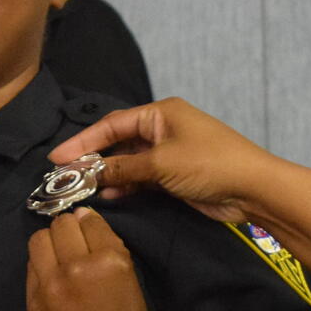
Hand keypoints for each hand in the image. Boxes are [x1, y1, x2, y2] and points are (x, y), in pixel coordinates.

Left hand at [26, 208, 158, 310]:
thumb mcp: (131, 284)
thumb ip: (110, 251)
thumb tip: (87, 221)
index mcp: (109, 262)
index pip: (90, 221)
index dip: (91, 224)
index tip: (91, 231)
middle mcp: (75, 267)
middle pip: (61, 224)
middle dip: (70, 230)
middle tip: (76, 245)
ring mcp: (49, 285)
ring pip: (39, 239)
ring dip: (51, 243)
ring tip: (60, 258)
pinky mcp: (32, 302)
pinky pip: (31, 267)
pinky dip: (41, 266)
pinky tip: (52, 279)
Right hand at [48, 98, 275, 223]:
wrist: (253, 188)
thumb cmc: (209, 164)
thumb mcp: (161, 163)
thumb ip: (122, 167)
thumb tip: (90, 172)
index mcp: (160, 113)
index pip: (112, 124)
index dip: (83, 141)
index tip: (57, 158)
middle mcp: (162, 129)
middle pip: (118, 142)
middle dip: (93, 159)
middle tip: (64, 176)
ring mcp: (169, 153)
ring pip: (129, 162)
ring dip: (108, 175)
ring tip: (82, 189)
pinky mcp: (175, 176)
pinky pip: (142, 178)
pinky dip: (126, 185)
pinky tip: (109, 196)